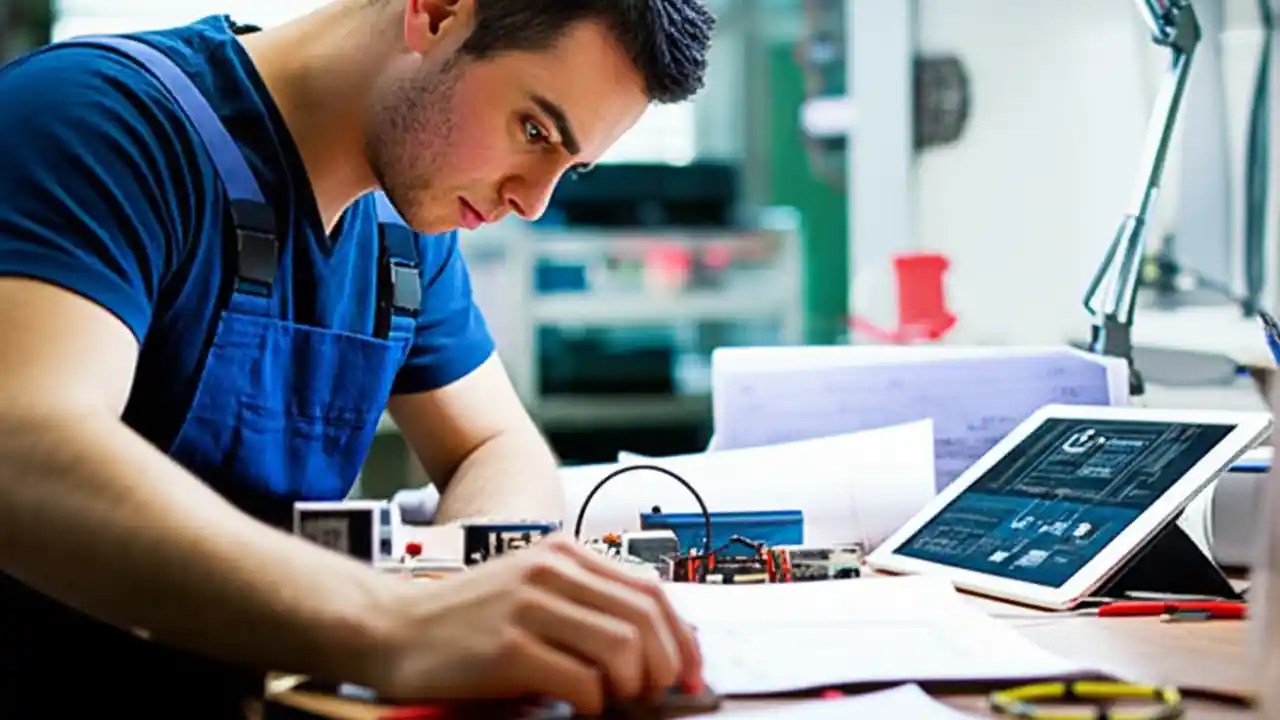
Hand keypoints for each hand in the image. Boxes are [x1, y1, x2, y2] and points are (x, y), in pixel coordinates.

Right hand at [368, 534, 702, 713]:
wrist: (392, 629)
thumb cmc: (468, 620)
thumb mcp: (533, 592)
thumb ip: (587, 605)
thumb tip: (657, 647)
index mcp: (564, 553)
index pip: (650, 589)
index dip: (682, 635)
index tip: (692, 672)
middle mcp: (551, 569)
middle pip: (644, 618)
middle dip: (664, 666)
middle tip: (654, 695)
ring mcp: (529, 605)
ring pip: (622, 647)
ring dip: (631, 686)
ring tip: (616, 701)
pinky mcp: (508, 647)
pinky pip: (582, 682)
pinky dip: (593, 704)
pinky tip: (579, 708)